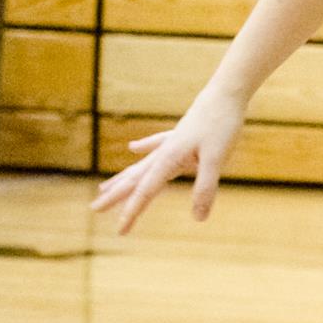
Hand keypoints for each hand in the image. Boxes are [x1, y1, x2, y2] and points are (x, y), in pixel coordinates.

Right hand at [90, 89, 246, 233]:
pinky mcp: (181, 134)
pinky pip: (157, 144)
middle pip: (135, 178)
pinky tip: (132, 147)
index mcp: (169, 159)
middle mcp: (164, 151)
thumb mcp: (216, 159)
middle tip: (94, 209)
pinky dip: (144, 147)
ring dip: (123, 178)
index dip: (132, 212)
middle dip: (115, 195)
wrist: (228, 90)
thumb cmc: (222, 123)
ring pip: (141, 165)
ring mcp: (171, 142)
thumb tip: (198, 218)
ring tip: (103, 187)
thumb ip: (205, 188)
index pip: (146, 192)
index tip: (119, 231)